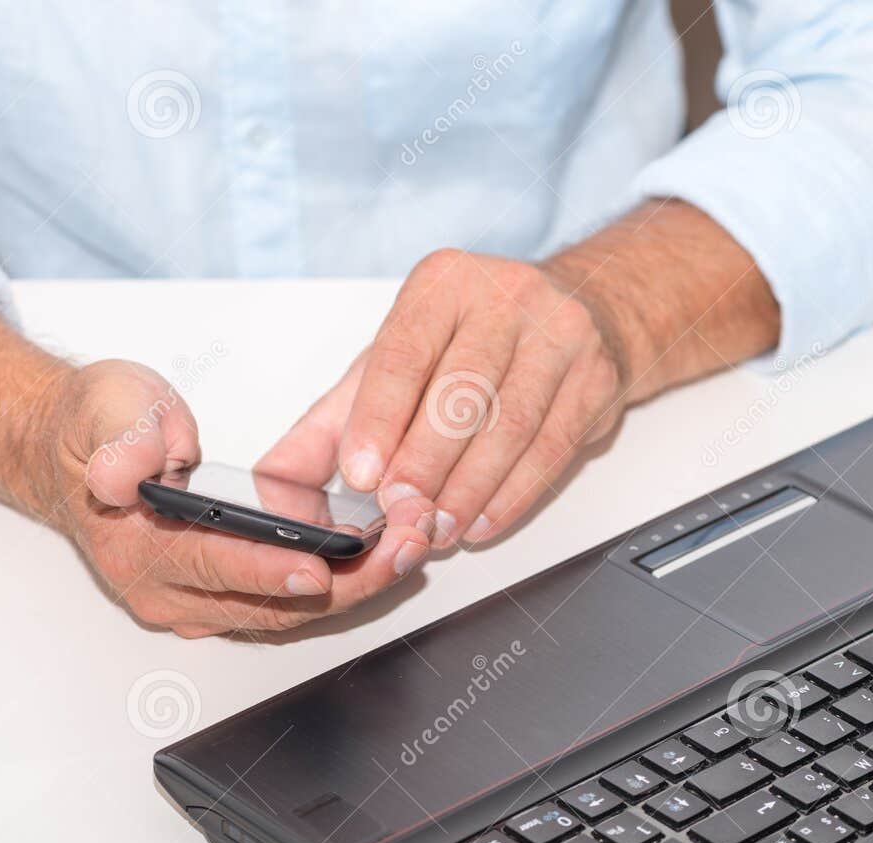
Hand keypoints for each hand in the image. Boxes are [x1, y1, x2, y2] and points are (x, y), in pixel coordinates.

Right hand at [30, 360, 432, 636]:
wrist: (79, 454)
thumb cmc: (98, 430)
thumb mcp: (105, 407)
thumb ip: (120, 438)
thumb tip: (125, 476)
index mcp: (137, 546)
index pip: (211, 564)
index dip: (267, 569)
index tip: (318, 567)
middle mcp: (167, 591)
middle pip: (268, 603)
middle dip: (345, 582)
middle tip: (403, 548)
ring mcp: (197, 605)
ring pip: (288, 612)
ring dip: (356, 586)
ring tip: (412, 546)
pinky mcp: (224, 601)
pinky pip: (290, 605)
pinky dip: (341, 584)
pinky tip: (385, 554)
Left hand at [261, 248, 626, 547]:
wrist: (584, 309)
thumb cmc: (472, 340)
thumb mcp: (395, 360)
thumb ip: (335, 418)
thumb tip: (275, 477)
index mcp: (442, 284)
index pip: (404, 352)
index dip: (379, 418)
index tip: (359, 474)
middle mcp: (505, 296)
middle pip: (461, 392)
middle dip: (424, 463)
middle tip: (399, 513)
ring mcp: (560, 333)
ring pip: (511, 425)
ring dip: (468, 488)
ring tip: (436, 528)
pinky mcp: (597, 376)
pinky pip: (552, 447)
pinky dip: (513, 494)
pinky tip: (480, 521)